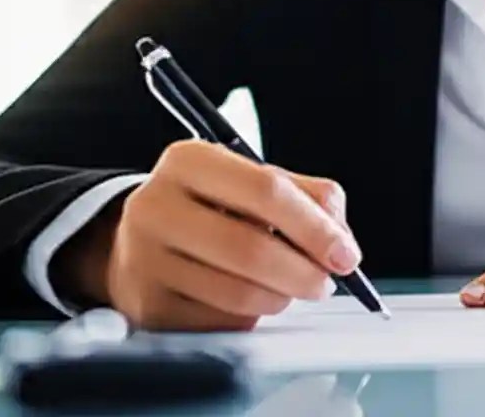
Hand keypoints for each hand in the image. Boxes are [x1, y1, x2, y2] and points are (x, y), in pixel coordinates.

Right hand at [54, 140, 360, 330]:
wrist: (139, 240)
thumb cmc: (210, 208)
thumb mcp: (251, 180)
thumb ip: (308, 197)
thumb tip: (340, 239)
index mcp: (188, 160)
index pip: (266, 190)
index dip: (315, 227)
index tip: (346, 254)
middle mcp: (156, 205)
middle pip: (251, 248)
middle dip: (304, 273)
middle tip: (325, 282)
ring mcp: (144, 258)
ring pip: (238, 293)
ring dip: (280, 298)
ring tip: (288, 289)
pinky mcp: (148, 306)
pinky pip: (220, 323)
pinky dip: (250, 317)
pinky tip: (250, 301)